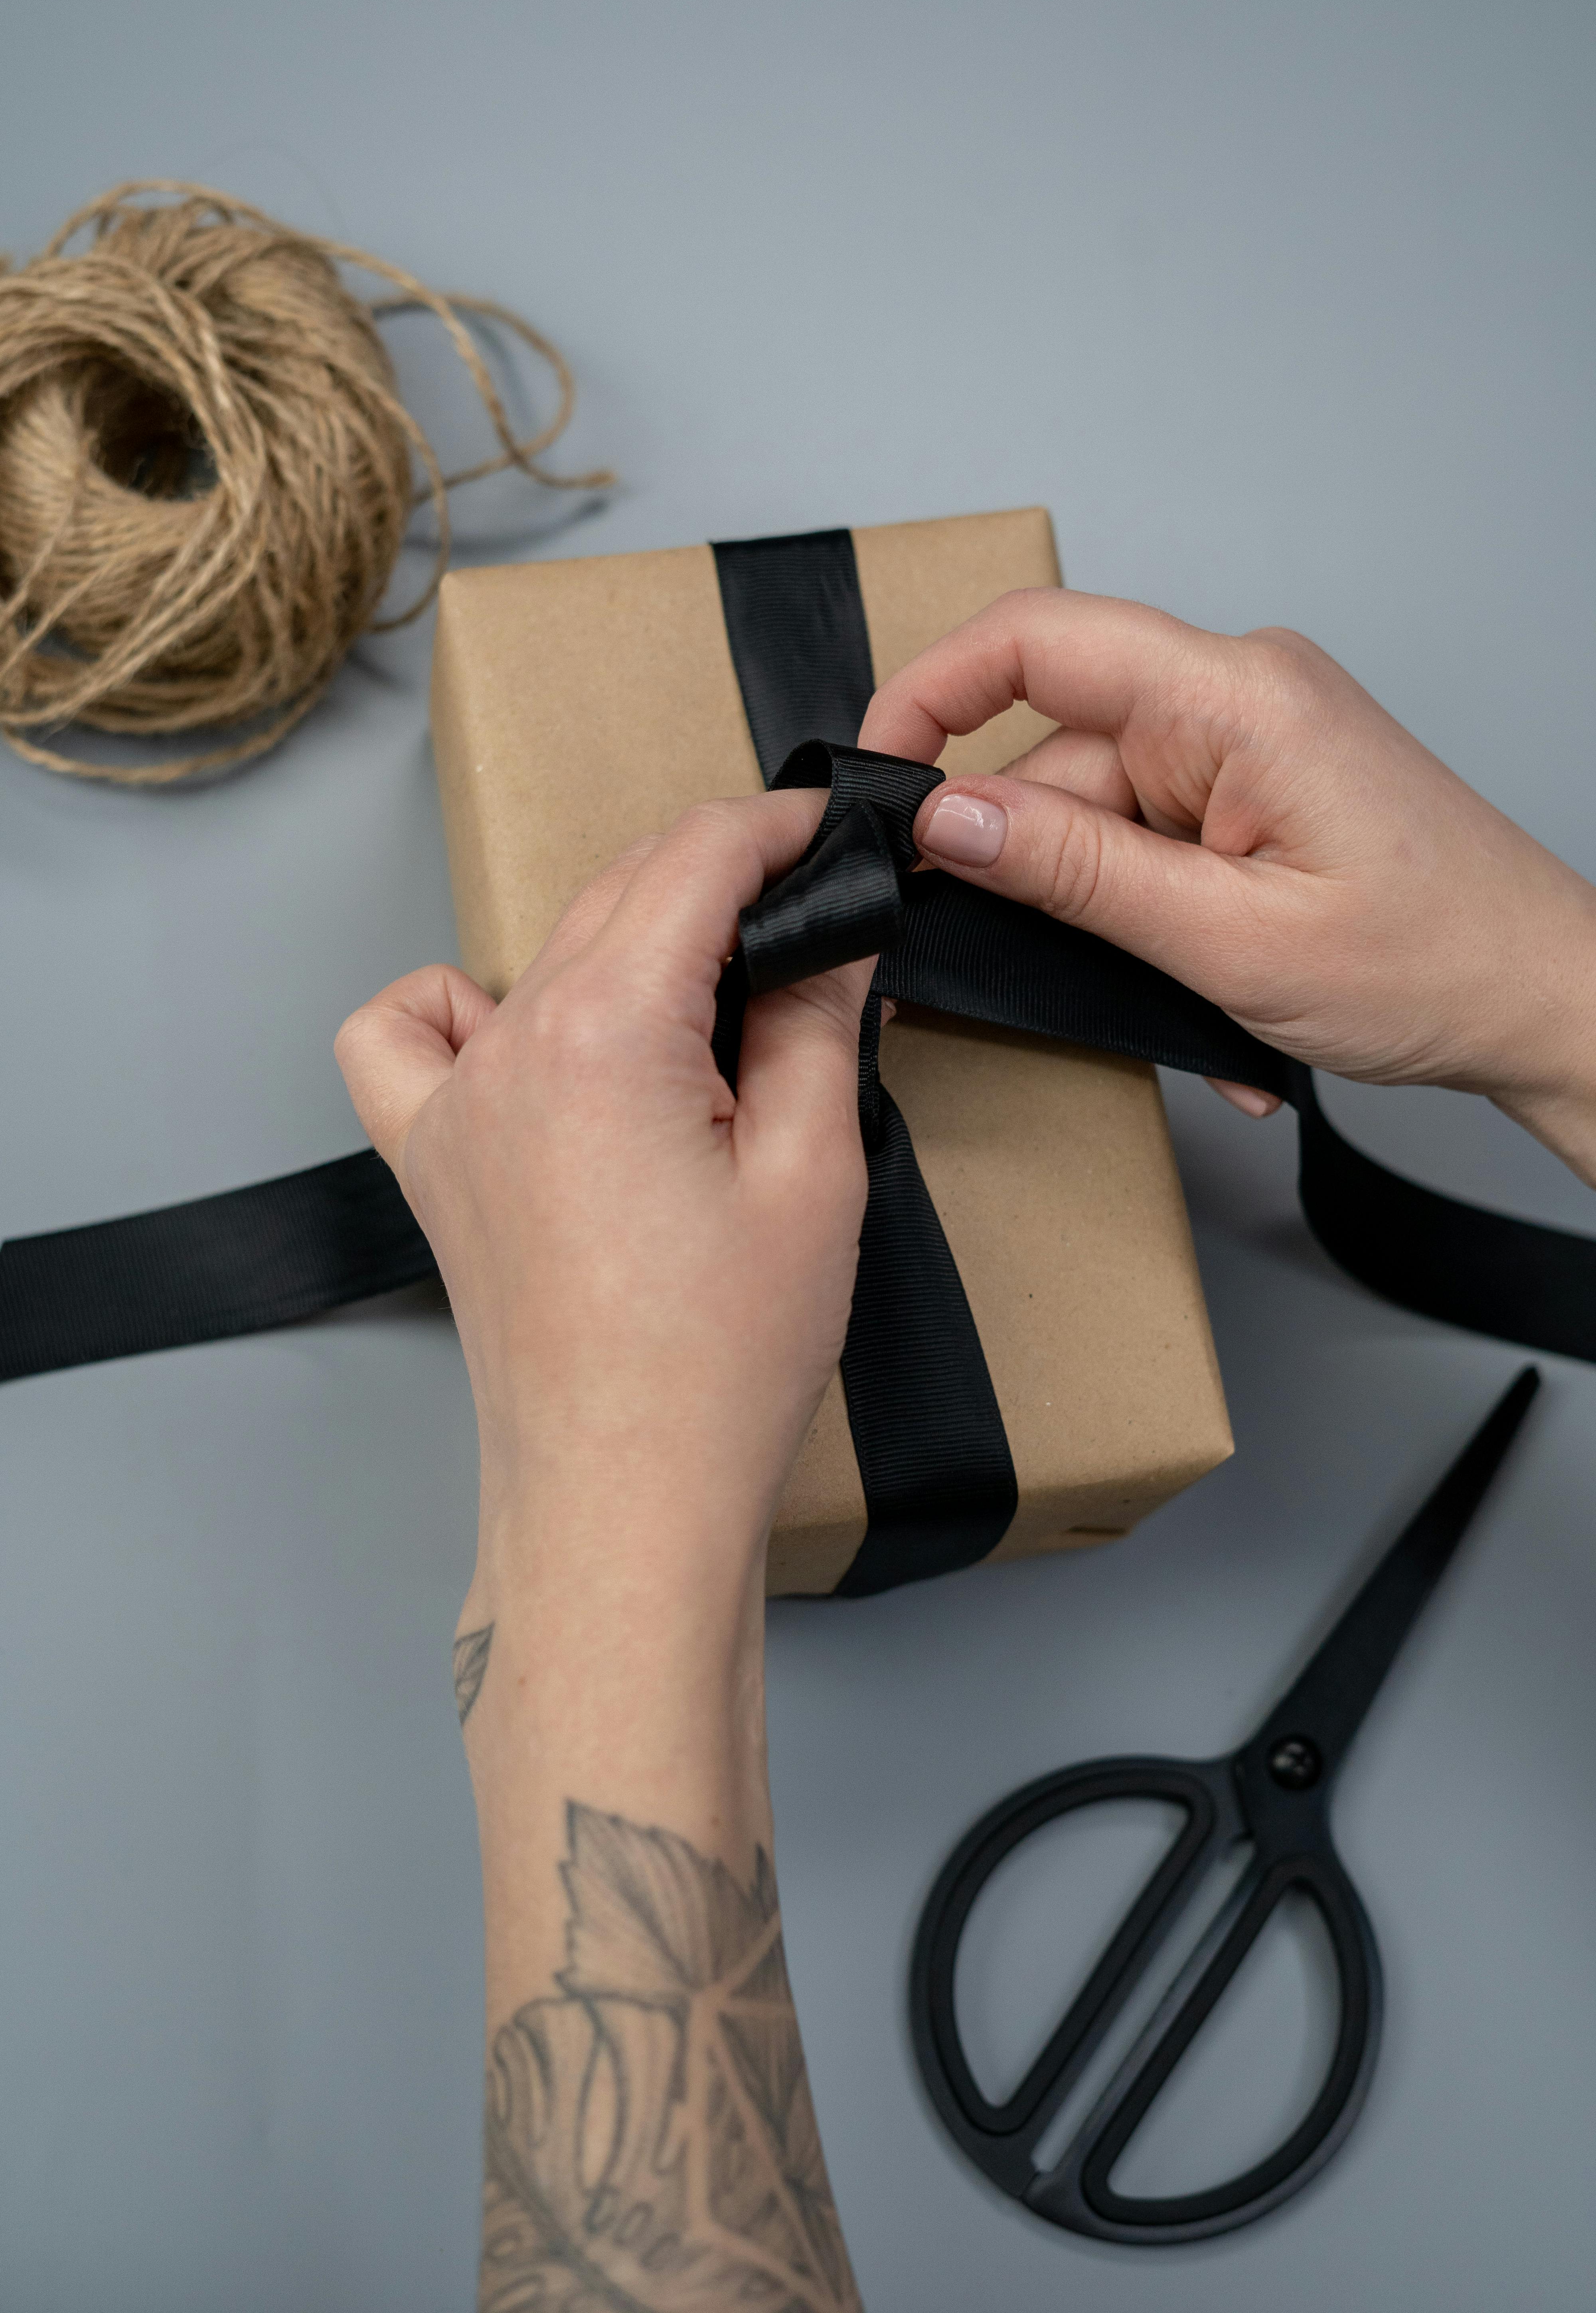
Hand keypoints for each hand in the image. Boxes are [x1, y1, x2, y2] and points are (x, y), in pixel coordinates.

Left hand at [334, 790, 871, 1600]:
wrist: (623, 1498)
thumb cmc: (716, 1366)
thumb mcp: (814, 1173)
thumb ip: (818, 1024)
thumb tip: (834, 936)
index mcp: (608, 1030)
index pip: (698, 857)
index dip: (778, 827)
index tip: (832, 833)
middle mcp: (511, 1046)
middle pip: (625, 891)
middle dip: (723, 878)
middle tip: (814, 921)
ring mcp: (457, 1102)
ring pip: (546, 951)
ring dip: (631, 940)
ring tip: (710, 998)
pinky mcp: (433, 1161)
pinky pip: (408, 1033)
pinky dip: (465, 1005)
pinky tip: (535, 1038)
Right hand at [860, 589, 1595, 1179]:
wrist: (1546, 999)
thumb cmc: (1437, 966)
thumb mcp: (1228, 941)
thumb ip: (1073, 872)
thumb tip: (947, 820)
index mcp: (1236, 697)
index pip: (1035, 639)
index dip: (930, 695)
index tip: (876, 779)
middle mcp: (1237, 697)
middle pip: (1056, 758)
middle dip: (1036, 876)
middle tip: (1042, 972)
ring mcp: (1247, 742)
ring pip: (1098, 818)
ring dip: (1111, 924)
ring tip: (1180, 1003)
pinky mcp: (1254, 789)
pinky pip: (1152, 844)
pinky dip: (1154, 924)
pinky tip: (1204, 991)